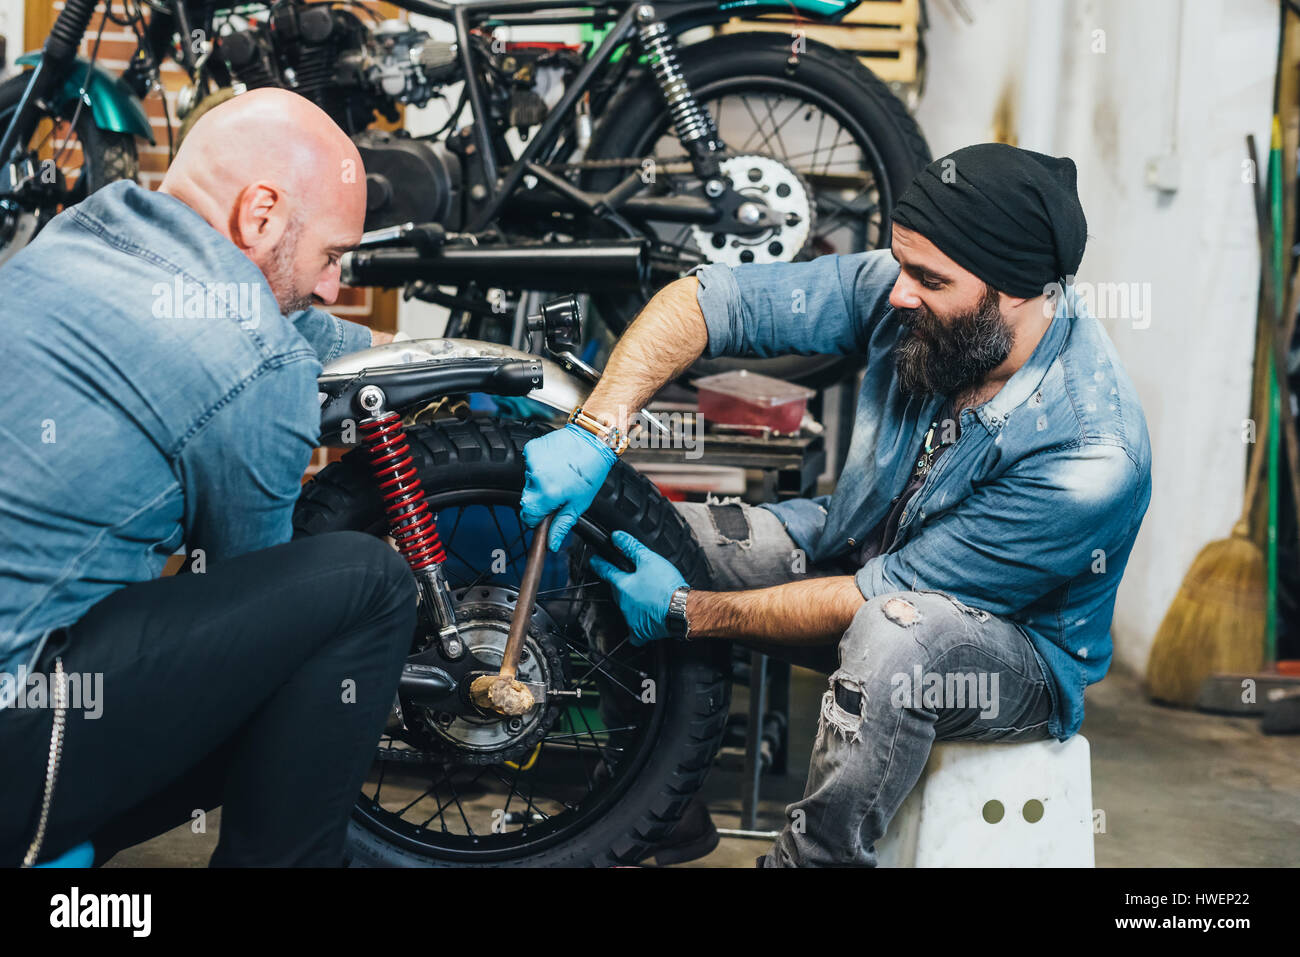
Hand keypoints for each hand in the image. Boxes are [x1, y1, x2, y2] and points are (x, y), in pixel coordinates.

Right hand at [520, 424, 616, 551]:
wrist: (593, 440)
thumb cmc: (590, 471)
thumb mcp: (579, 503)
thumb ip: (562, 525)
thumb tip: (551, 544)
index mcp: (547, 494)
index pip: (528, 516)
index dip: (538, 517)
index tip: (548, 512)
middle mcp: (536, 478)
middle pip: (528, 499)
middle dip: (540, 499)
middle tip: (559, 491)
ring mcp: (531, 461)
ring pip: (529, 481)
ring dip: (540, 482)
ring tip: (559, 474)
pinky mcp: (531, 449)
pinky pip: (530, 465)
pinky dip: (539, 466)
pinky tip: (554, 462)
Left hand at [589, 531, 686, 645]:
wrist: (682, 610)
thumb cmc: (667, 588)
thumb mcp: (648, 560)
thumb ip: (631, 547)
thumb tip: (617, 537)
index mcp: (623, 585)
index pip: (606, 571)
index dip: (599, 564)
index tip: (595, 561)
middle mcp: (623, 603)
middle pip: (618, 590)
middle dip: (622, 584)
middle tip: (632, 579)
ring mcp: (630, 618)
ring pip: (627, 607)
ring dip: (633, 601)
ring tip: (647, 596)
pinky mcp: (641, 631)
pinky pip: (634, 630)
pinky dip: (638, 625)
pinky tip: (646, 620)